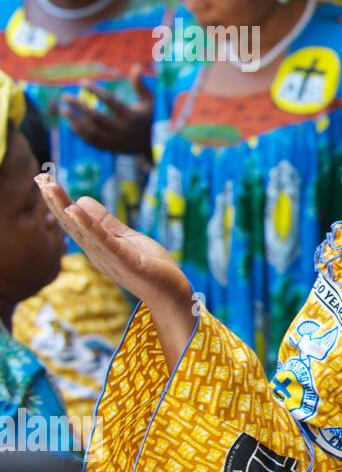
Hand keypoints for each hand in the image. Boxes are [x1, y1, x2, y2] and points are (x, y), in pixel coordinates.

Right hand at [35, 174, 190, 319]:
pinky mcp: (125, 261)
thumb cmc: (151, 268)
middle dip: (54, 201)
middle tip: (39, 177)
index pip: (72, 222)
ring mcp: (109, 258)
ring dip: (64, 207)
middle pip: (71, 224)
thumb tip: (81, 200)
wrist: (173, 294)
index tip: (44, 180)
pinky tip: (75, 210)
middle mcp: (97, 253)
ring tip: (49, 188)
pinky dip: (88, 225)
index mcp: (96, 247)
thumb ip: (107, 223)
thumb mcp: (126, 239)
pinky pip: (104, 241)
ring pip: (82, 230)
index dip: (58, 202)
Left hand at [62, 67, 152, 155]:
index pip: (109, 101)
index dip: (94, 91)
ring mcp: (115, 140)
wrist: (155, 144)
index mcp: (132, 116)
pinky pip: (91, 140)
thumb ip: (140, 85)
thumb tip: (137, 66)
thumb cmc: (151, 117)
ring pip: (90, 131)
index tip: (82, 82)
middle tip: (65, 95)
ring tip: (64, 109)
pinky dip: (79, 132)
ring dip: (75, 120)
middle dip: (79, 106)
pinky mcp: (110, 147)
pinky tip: (71, 122)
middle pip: (96, 117)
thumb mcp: (150, 101)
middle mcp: (122, 130)